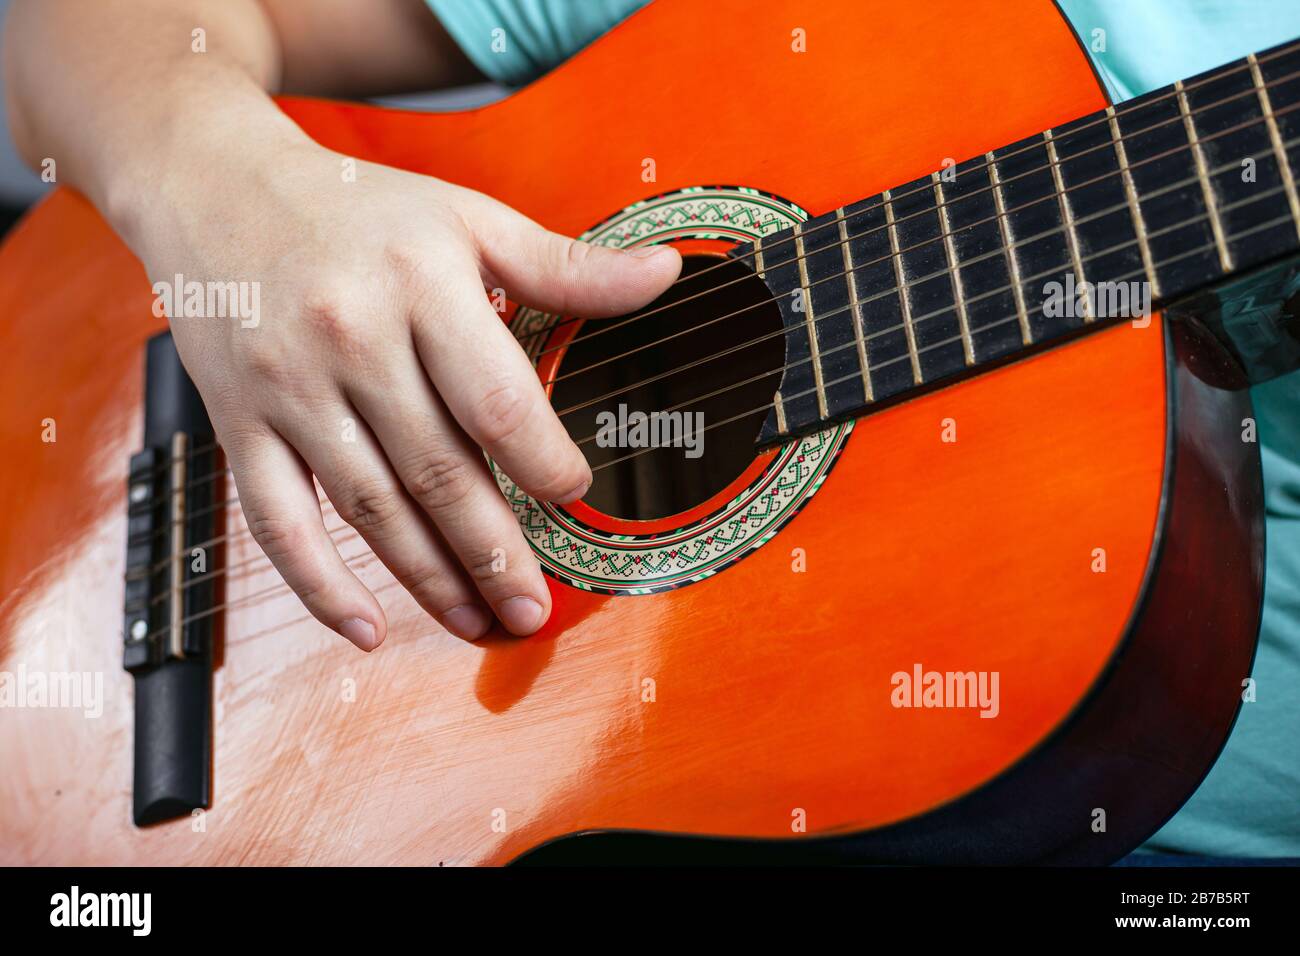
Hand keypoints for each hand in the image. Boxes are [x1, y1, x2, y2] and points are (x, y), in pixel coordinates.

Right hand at [139, 138, 680, 648]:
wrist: (216, 187)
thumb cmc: (358, 210)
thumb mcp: (467, 218)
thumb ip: (565, 265)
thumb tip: (663, 276)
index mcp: (419, 284)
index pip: (497, 400)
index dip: (544, 462)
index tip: (573, 495)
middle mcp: (351, 339)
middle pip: (437, 470)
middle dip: (495, 552)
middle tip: (534, 609)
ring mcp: (287, 388)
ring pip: (369, 508)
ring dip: (428, 579)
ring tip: (477, 622)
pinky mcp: (238, 424)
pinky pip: (277, 522)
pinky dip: (320, 584)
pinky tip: (366, 628)